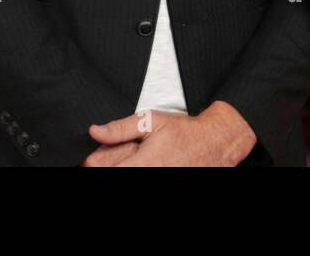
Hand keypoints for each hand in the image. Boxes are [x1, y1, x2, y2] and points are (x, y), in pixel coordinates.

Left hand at [82, 102, 256, 166]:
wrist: (214, 144)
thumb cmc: (185, 132)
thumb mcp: (151, 121)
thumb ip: (120, 128)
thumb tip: (95, 131)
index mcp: (140, 165)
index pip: (100, 169)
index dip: (94, 161)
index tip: (97, 155)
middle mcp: (148, 178)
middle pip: (111, 175)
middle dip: (110, 165)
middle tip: (118, 156)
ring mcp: (156, 183)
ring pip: (125, 179)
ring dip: (124, 169)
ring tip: (136, 160)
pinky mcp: (166, 187)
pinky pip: (140, 183)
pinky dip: (139, 171)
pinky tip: (146, 165)